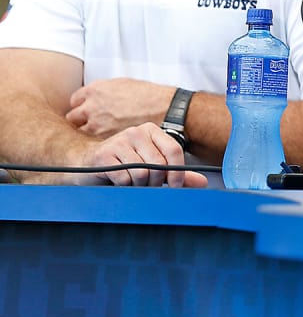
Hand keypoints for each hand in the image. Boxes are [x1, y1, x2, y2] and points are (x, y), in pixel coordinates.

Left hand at [66, 78, 174, 137]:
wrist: (167, 111)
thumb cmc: (151, 97)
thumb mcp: (125, 84)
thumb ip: (106, 90)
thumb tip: (100, 95)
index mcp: (96, 90)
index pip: (75, 101)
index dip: (82, 107)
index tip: (88, 111)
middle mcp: (93, 106)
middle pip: (73, 118)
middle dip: (81, 121)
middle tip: (92, 124)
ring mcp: (97, 124)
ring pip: (82, 133)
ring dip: (90, 134)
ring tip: (102, 135)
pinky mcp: (106, 139)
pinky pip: (95, 143)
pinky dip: (101, 143)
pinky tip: (110, 141)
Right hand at [78, 123, 207, 187]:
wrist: (86, 163)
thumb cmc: (123, 164)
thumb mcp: (151, 166)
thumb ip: (176, 173)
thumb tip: (203, 182)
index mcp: (151, 131)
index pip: (174, 150)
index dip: (178, 172)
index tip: (175, 186)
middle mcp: (136, 132)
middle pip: (159, 165)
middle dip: (156, 182)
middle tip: (147, 186)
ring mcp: (119, 142)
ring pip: (143, 173)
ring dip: (139, 185)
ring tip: (131, 182)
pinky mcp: (104, 155)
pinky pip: (125, 178)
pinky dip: (125, 186)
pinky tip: (118, 182)